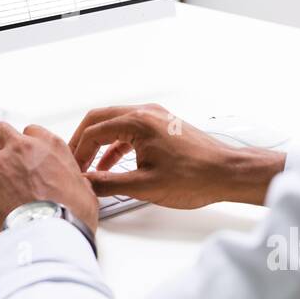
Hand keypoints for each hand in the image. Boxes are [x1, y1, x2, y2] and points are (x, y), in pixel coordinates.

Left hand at [0, 121, 99, 234]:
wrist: (51, 232)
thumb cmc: (71, 214)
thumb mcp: (86, 191)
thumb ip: (78, 181)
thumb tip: (79, 187)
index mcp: (49, 147)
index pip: (31, 130)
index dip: (25, 144)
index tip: (24, 157)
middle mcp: (22, 149)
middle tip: (1, 161)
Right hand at [69, 104, 285, 208]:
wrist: (228, 174)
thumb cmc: (195, 177)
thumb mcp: (145, 186)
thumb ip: (109, 184)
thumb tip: (85, 183)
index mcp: (139, 121)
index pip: (94, 131)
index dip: (77, 152)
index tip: (72, 170)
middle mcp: (146, 112)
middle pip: (99, 119)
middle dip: (82, 140)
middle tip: (71, 161)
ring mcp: (155, 116)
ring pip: (114, 122)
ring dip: (98, 142)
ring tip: (87, 166)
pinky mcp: (163, 125)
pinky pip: (129, 129)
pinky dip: (115, 143)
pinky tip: (111, 164)